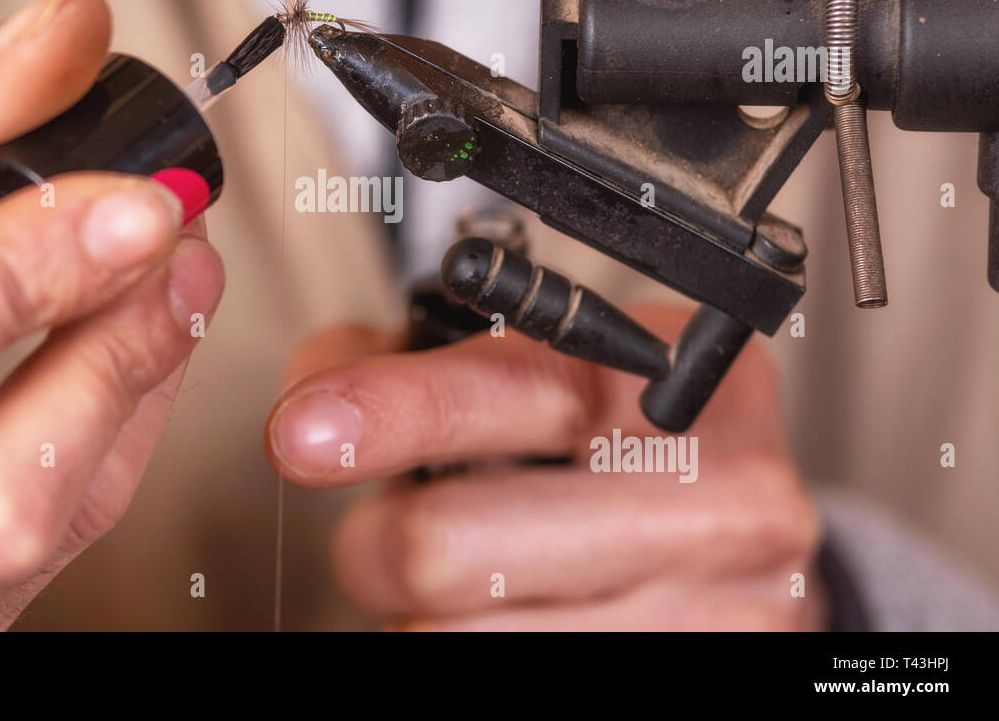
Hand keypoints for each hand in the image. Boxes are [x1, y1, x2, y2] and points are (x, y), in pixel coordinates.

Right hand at [0, 0, 223, 628]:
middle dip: (108, 345)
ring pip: (38, 537)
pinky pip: (50, 551)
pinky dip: (114, 435)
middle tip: (174, 236)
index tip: (137, 196)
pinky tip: (131, 347)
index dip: (25, 272)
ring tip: (174, 279)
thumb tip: (65, 34)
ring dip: (133, 388)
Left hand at [265, 308, 823, 629]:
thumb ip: (413, 364)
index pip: (497, 391)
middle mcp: (706, 495)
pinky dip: (475, 644)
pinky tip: (515, 611)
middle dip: (378, 542)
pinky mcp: (694, 671)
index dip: (388, 412)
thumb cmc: (619, 441)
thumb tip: (310, 401)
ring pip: (449, 637)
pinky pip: (498, 681)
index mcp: (656, 381)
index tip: (302, 433)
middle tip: (400, 527)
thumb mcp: (545, 366)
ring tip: (480, 570)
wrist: (742, 532)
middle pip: (439, 545)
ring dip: (426, 610)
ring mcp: (707, 608)